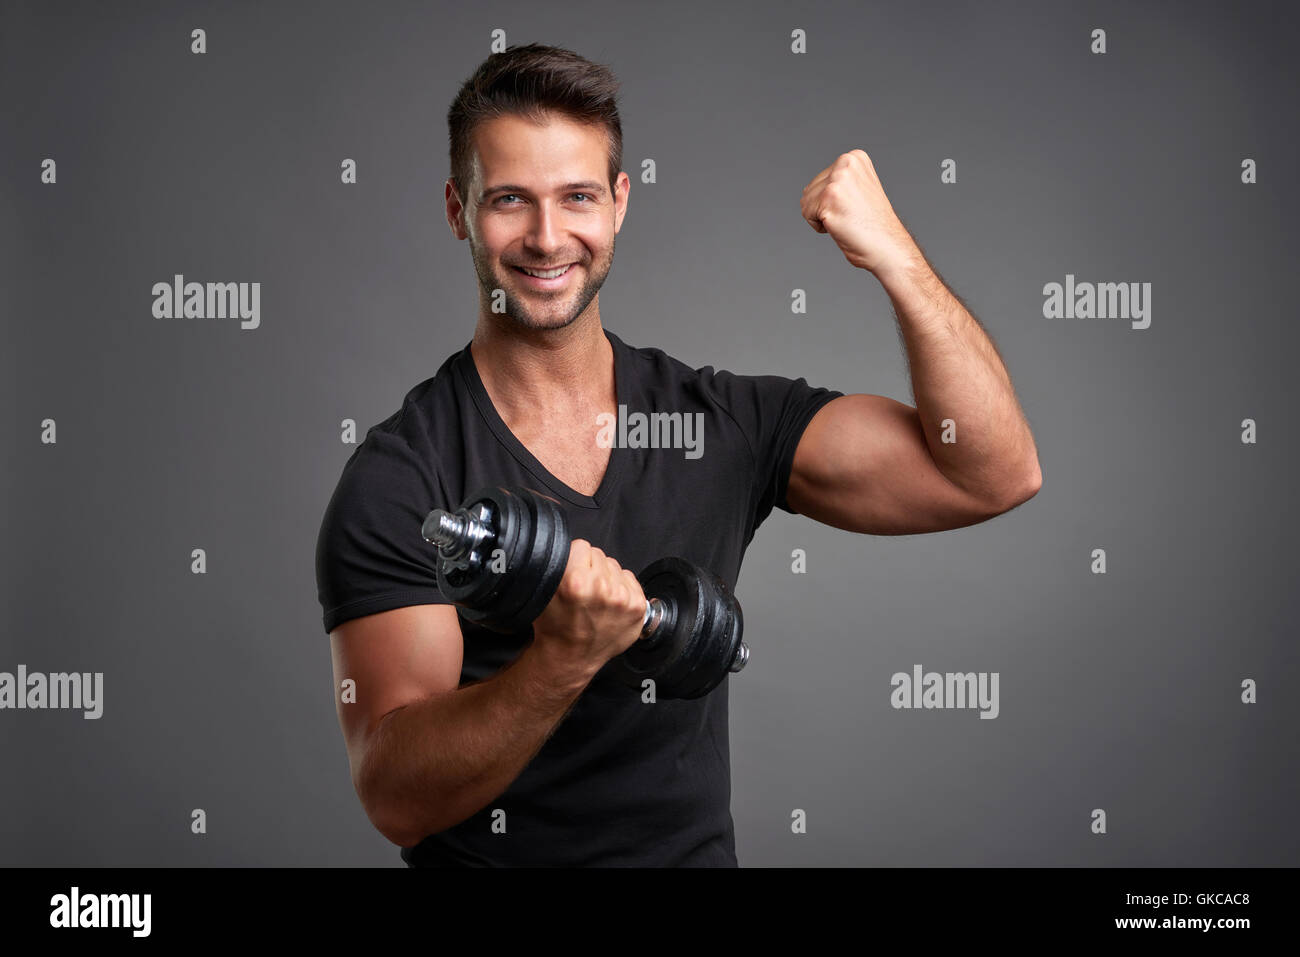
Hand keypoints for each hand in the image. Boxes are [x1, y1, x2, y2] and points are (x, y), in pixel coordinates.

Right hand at [531, 539, 646, 677]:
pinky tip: (609, 605)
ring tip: (595, 600)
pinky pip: (629, 578)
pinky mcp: (638, 606)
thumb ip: (556, 565)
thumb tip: (562, 545)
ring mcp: (622, 599)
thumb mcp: (543, 593)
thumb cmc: (556, 628)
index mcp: (575, 582)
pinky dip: (621, 588)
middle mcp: (601, 589)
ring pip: (615, 566)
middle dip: (590, 569)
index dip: (574, 561)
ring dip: (606, 579)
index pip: (581, 546)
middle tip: (582, 592)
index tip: (571, 576)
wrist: (572, 657)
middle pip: (599, 555)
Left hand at [799, 149, 915, 276]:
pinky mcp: (828, 197)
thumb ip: (841, 180)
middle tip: (850, 215)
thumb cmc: (873, 224)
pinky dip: (819, 226)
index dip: (833, 200)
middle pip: (811, 189)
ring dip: (821, 217)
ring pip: (806, 201)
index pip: (821, 180)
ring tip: (846, 220)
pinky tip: (841, 226)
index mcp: (855, 157)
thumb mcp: (859, 190)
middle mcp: (846, 163)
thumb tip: (815, 186)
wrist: (886, 245)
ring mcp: (837, 179)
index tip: (854, 207)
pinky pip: (807, 214)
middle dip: (824, 207)